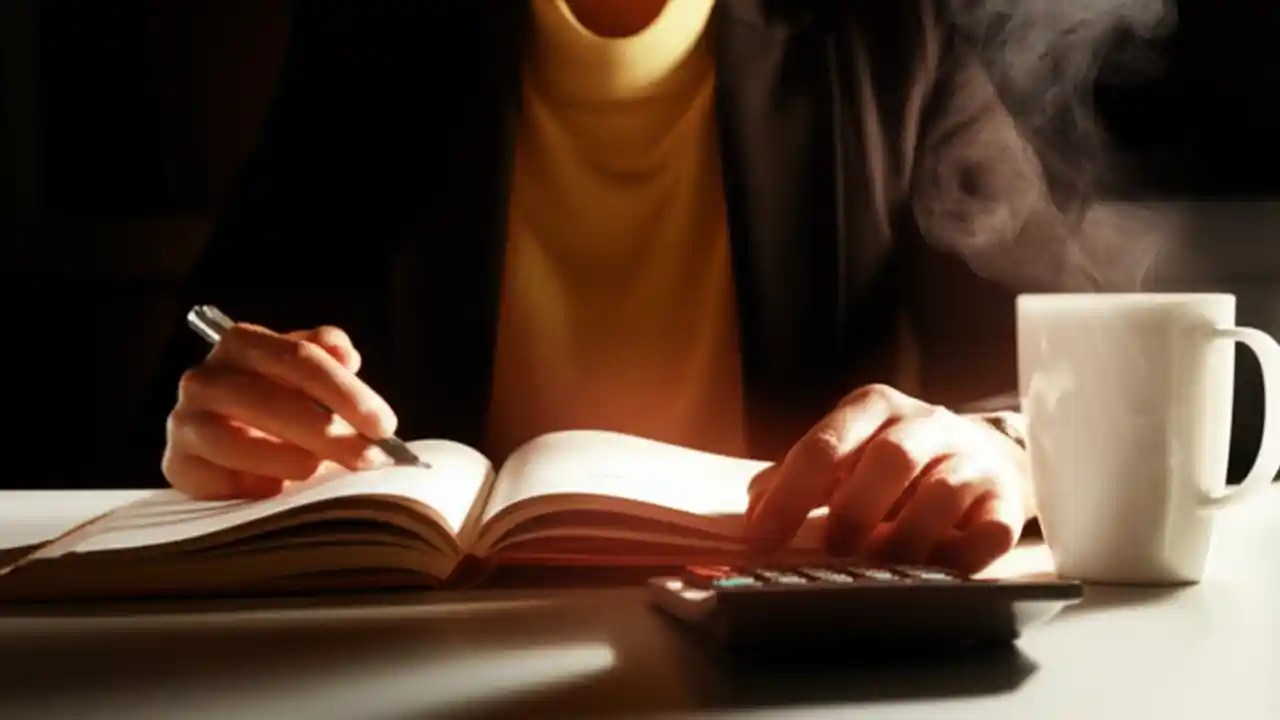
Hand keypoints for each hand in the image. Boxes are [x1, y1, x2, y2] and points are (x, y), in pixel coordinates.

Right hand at [162, 323, 397, 499]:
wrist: (226, 444)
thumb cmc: (280, 402)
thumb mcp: (306, 374)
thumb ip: (327, 358)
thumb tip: (346, 355)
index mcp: (243, 343)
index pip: (299, 359)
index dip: (345, 392)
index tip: (384, 425)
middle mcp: (206, 377)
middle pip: (270, 400)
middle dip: (327, 431)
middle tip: (368, 457)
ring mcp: (185, 421)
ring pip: (234, 440)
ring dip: (286, 458)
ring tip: (317, 469)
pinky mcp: (177, 464)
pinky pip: (214, 478)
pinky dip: (248, 484)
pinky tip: (275, 489)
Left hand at [745, 384, 1030, 573]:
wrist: (990, 452)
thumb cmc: (898, 461)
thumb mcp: (847, 453)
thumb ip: (798, 477)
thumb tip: (754, 508)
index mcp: (873, 408)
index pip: (826, 444)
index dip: (791, 494)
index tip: (762, 536)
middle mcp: (925, 424)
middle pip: (890, 458)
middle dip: (855, 508)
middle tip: (834, 549)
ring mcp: (970, 459)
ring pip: (942, 491)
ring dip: (907, 535)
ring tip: (882, 564)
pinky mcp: (1006, 499)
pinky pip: (990, 529)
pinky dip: (961, 555)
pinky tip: (936, 571)